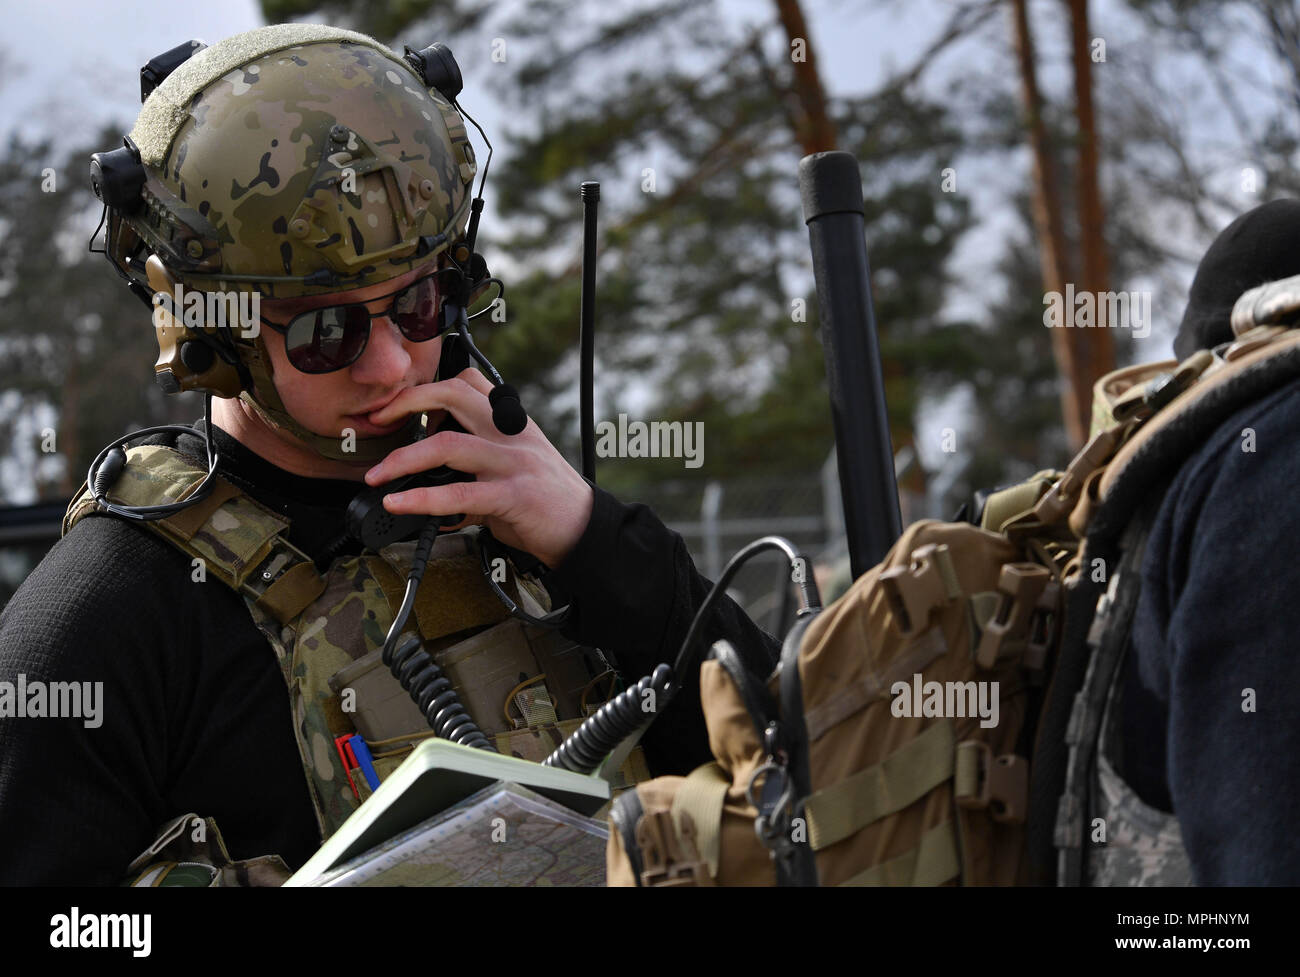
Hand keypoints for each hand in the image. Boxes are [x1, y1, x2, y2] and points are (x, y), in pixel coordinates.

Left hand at [362, 368, 593, 569]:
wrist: (584, 528)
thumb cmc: (545, 500)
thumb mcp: (512, 468)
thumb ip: (471, 466)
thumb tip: (425, 482)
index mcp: (511, 422)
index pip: (468, 381)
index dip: (428, 387)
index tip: (400, 405)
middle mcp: (511, 433)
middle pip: (452, 395)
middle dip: (406, 403)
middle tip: (378, 421)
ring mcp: (512, 462)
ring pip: (447, 445)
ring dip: (401, 459)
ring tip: (376, 476)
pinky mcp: (512, 495)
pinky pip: (457, 494)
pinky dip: (419, 499)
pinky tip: (397, 504)